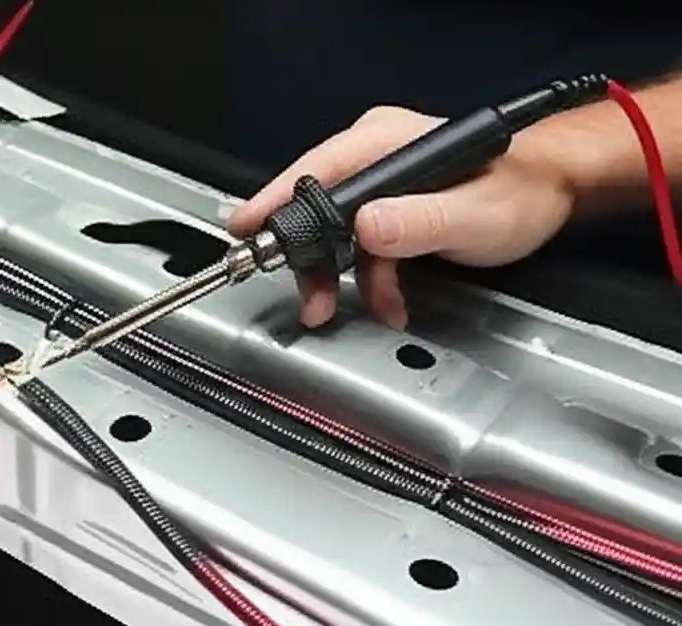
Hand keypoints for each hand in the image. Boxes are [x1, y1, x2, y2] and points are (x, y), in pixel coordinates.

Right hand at [226, 105, 576, 328]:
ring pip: (334, 235)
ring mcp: (380, 183)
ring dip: (339, 277)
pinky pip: (359, 247)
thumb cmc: (523, 189)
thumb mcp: (473, 214)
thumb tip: (366, 226)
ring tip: (341, 308)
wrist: (555, 192)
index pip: (311, 172)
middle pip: (314, 209)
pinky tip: (384, 300)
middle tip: (307, 298)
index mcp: (383, 144)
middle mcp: (375, 157)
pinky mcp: (389, 209)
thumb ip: (419, 222)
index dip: (273, 204)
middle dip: (310, 261)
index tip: (244, 230)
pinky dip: (367, 279)